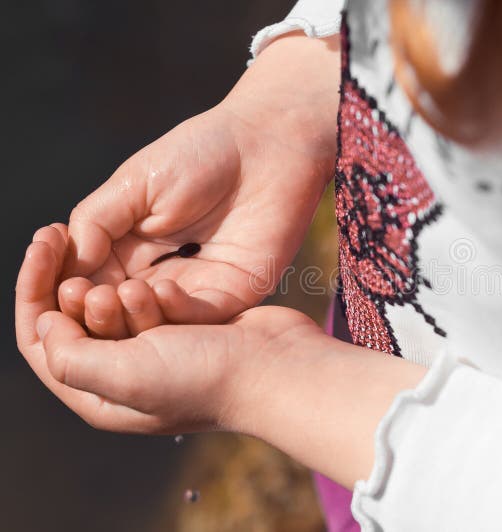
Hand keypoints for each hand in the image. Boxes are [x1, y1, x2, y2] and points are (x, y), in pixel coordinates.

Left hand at [17, 225, 425, 486]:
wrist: (279, 366)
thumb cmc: (207, 376)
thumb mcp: (127, 376)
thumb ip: (72, 356)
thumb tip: (46, 324)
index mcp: (102, 396)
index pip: (44, 345)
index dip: (32, 296)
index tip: (42, 249)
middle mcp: (124, 376)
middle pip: (77, 322)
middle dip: (73, 285)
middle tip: (80, 251)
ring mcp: (157, 352)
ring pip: (114, 306)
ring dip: (115, 284)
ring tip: (137, 278)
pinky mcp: (185, 329)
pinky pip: (151, 299)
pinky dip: (150, 286)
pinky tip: (161, 281)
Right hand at [59, 34, 339, 337]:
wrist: (267, 143)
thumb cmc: (201, 152)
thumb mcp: (134, 184)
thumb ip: (97, 223)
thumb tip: (66, 267)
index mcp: (131, 249)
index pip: (93, 283)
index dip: (75, 290)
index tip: (61, 288)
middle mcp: (162, 275)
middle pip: (122, 311)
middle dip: (100, 311)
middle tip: (87, 300)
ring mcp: (199, 287)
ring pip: (158, 322)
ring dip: (134, 315)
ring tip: (118, 297)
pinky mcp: (234, 292)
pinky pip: (200, 315)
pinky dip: (178, 309)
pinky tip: (160, 291)